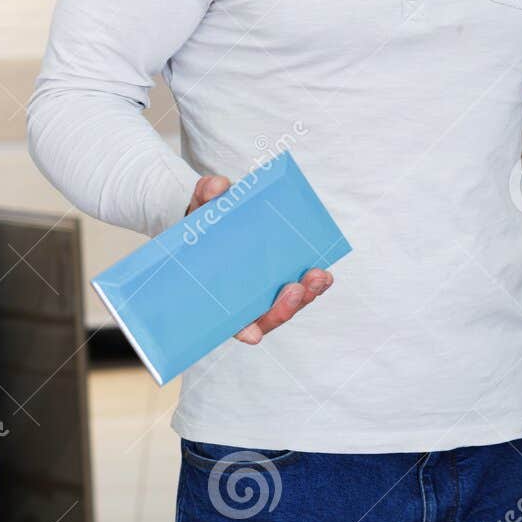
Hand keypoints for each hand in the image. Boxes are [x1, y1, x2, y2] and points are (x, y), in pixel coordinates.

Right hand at [186, 174, 333, 345]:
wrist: (212, 218)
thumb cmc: (202, 223)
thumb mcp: (199, 210)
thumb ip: (206, 197)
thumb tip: (217, 186)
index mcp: (217, 295)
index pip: (228, 321)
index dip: (242, 330)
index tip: (252, 335)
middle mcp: (243, 299)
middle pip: (267, 316)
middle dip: (284, 308)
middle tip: (295, 289)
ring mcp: (265, 291)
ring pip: (288, 304)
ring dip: (306, 294)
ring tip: (318, 276)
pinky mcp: (281, 277)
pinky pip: (298, 285)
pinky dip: (311, 281)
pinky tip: (322, 272)